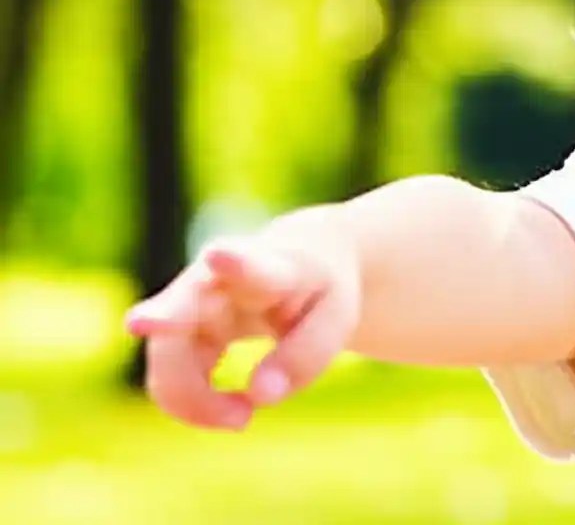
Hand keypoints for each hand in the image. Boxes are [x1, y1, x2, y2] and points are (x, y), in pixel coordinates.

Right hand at [125, 235, 359, 429]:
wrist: (297, 266)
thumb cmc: (319, 290)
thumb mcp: (337, 318)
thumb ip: (304, 357)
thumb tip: (259, 397)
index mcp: (272, 266)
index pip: (253, 264)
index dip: (236, 261)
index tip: (218, 255)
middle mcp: (219, 278)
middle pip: (184, 300)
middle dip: (163, 315)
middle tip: (137, 324)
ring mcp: (190, 304)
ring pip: (169, 355)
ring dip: (196, 401)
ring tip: (242, 420)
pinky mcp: (178, 334)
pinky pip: (170, 380)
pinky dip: (197, 408)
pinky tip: (234, 414)